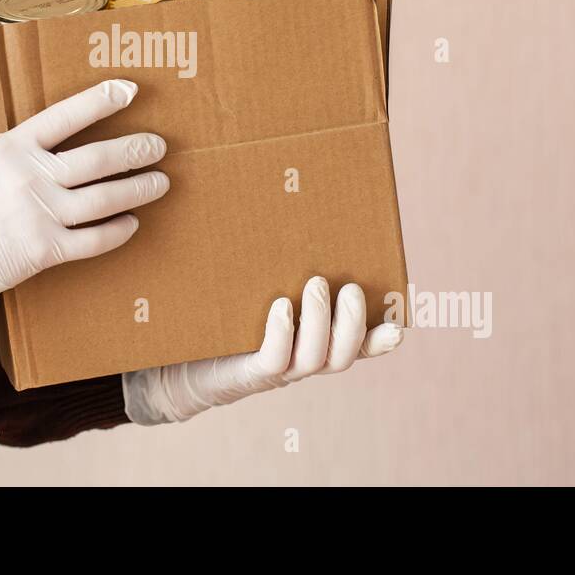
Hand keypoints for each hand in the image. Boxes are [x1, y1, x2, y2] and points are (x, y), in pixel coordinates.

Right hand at [0, 72, 169, 314]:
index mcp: (12, 147)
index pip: (65, 116)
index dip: (100, 100)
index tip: (130, 90)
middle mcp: (32, 177)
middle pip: (98, 158)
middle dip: (135, 150)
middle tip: (159, 145)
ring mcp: (42, 214)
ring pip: (105, 198)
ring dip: (138, 188)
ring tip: (161, 182)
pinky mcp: (46, 250)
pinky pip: (94, 240)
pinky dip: (119, 231)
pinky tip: (133, 223)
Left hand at [121, 276, 402, 424]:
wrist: (176, 356)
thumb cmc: (221, 312)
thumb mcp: (255, 287)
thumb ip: (278, 263)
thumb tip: (291, 201)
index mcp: (312, 339)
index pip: (357, 344)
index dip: (379, 338)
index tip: (399, 323)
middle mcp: (301, 358)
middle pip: (344, 354)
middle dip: (353, 323)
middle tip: (348, 288)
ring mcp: (276, 368)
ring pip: (314, 358)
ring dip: (321, 323)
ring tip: (317, 285)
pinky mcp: (246, 373)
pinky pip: (275, 361)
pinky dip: (283, 334)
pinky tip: (279, 308)